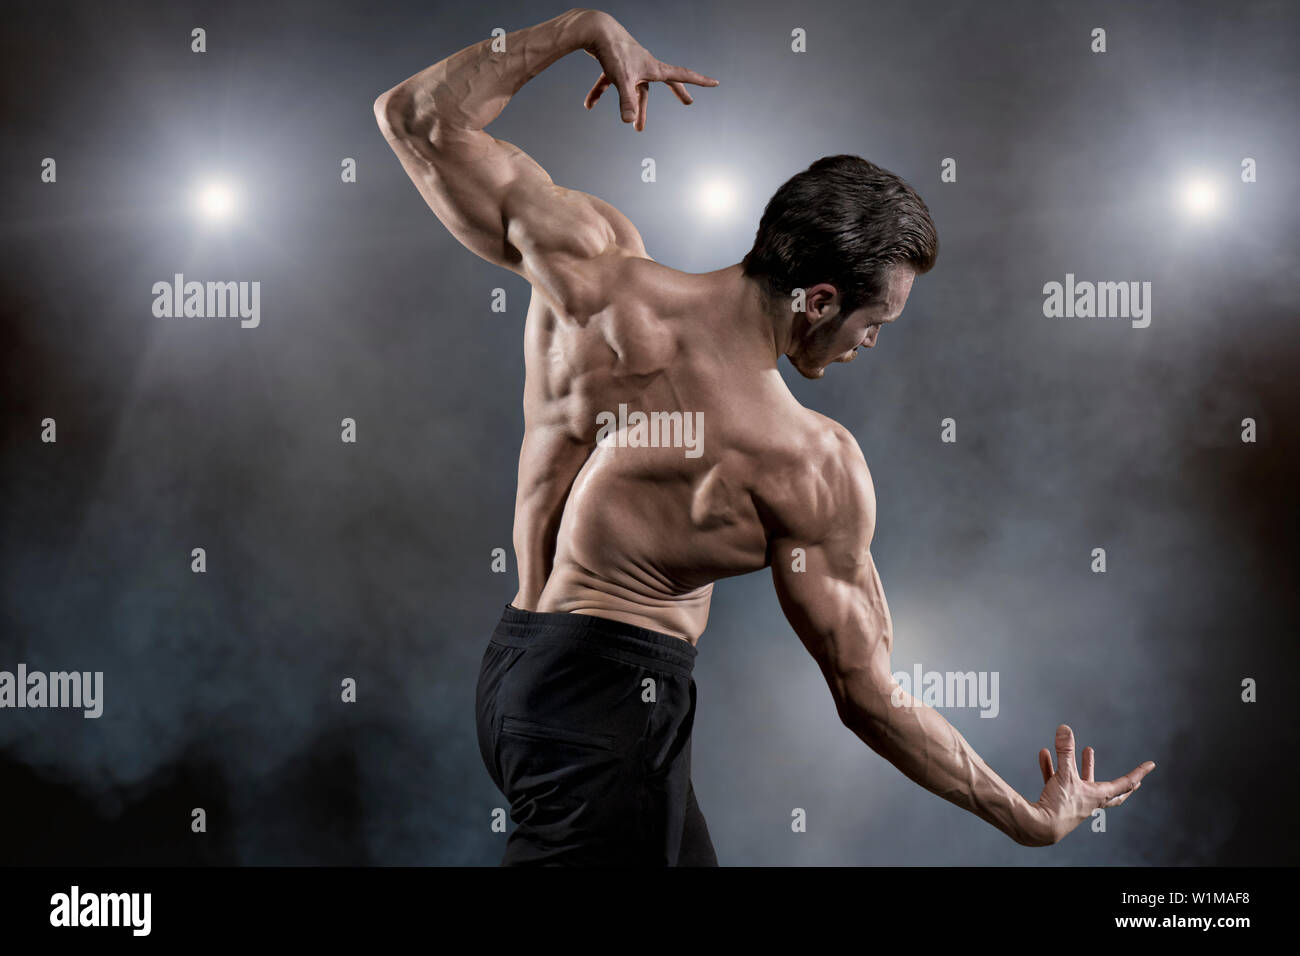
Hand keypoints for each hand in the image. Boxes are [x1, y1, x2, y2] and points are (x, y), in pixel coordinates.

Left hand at [579, 11, 717, 129]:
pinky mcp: (613, 64)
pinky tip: (589, 104)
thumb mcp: (622, 78)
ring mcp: (630, 64)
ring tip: (631, 125)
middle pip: (664, 81)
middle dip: (676, 91)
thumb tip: (629, 121)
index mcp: (653, 68)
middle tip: (688, 102)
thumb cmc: (612, 51)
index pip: (682, 76)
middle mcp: (645, 65)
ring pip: (635, 88)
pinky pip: (609, 83)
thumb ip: (626, 101)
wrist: (594, 29)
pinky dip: (600, 93)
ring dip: (633, 106)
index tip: (715, 83)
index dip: (699, 81)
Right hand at [1022, 725, 1154, 845]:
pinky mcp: (1058, 802)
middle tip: (1137, 782)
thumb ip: (1065, 752)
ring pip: (1083, 782)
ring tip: (1087, 750)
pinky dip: (1052, 768)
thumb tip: (1065, 729)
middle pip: (1113, 793)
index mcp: (1098, 795)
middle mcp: (1090, 800)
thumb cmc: (1060, 804)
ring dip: (1084, 766)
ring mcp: (1075, 802)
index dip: (1138, 772)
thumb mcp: (1065, 775)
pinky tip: (1044, 754)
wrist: (1040, 827)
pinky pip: (1057, 781)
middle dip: (1124, 785)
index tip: (1151, 765)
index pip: (1125, 783)